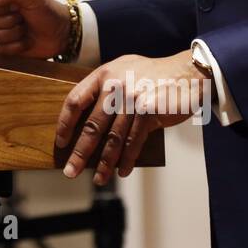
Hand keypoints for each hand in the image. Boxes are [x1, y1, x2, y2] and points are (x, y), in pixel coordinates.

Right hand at [0, 0, 70, 57]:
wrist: (61, 33)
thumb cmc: (48, 11)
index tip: (13, 4)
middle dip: (7, 20)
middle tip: (22, 16)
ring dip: (14, 33)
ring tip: (26, 28)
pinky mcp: (4, 47)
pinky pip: (0, 49)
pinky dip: (17, 46)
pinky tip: (26, 40)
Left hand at [56, 51, 209, 184]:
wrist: (187, 71)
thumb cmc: (153, 73)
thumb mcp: (123, 69)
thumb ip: (105, 86)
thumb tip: (88, 119)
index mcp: (103, 74)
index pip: (75, 100)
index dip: (65, 123)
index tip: (61, 141)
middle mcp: (115, 86)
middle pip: (92, 125)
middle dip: (80, 152)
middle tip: (71, 171)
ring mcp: (132, 100)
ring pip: (114, 138)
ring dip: (104, 162)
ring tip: (98, 179)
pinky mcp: (149, 112)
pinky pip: (135, 141)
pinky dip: (127, 159)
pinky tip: (122, 171)